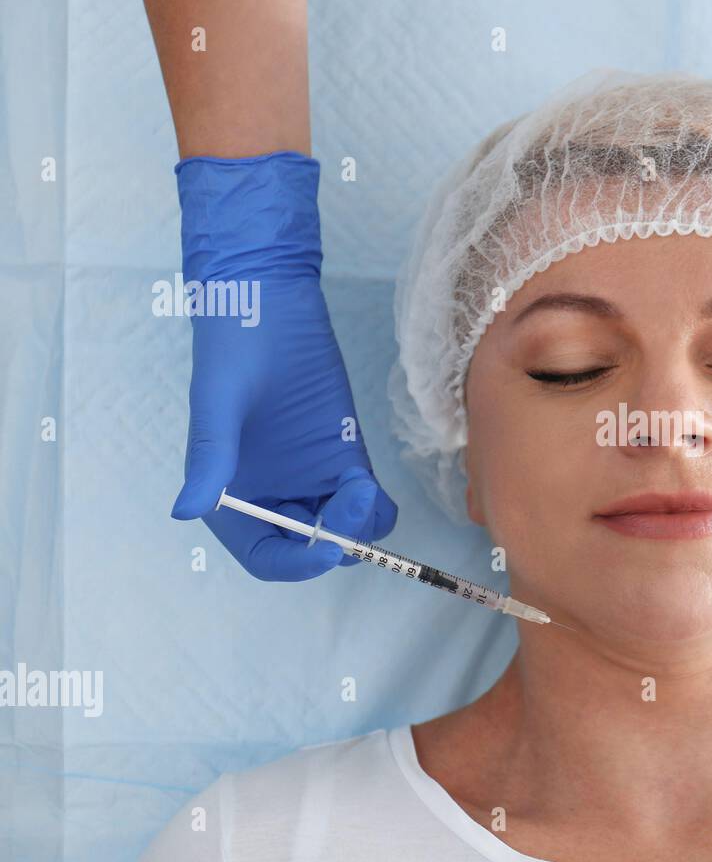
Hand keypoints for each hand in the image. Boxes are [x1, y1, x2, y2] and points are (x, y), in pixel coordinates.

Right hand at [169, 151, 397, 579]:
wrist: (269, 297)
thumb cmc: (233, 345)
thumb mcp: (217, 402)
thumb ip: (209, 458)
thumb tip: (185, 511)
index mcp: (231, 493)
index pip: (266, 555)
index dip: (294, 564)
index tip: (324, 550)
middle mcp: (273, 494)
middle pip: (311, 546)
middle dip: (335, 538)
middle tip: (352, 501)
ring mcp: (311, 475)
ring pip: (343, 526)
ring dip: (358, 522)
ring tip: (361, 487)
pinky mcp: (342, 452)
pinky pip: (364, 497)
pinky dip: (374, 504)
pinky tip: (373, 486)